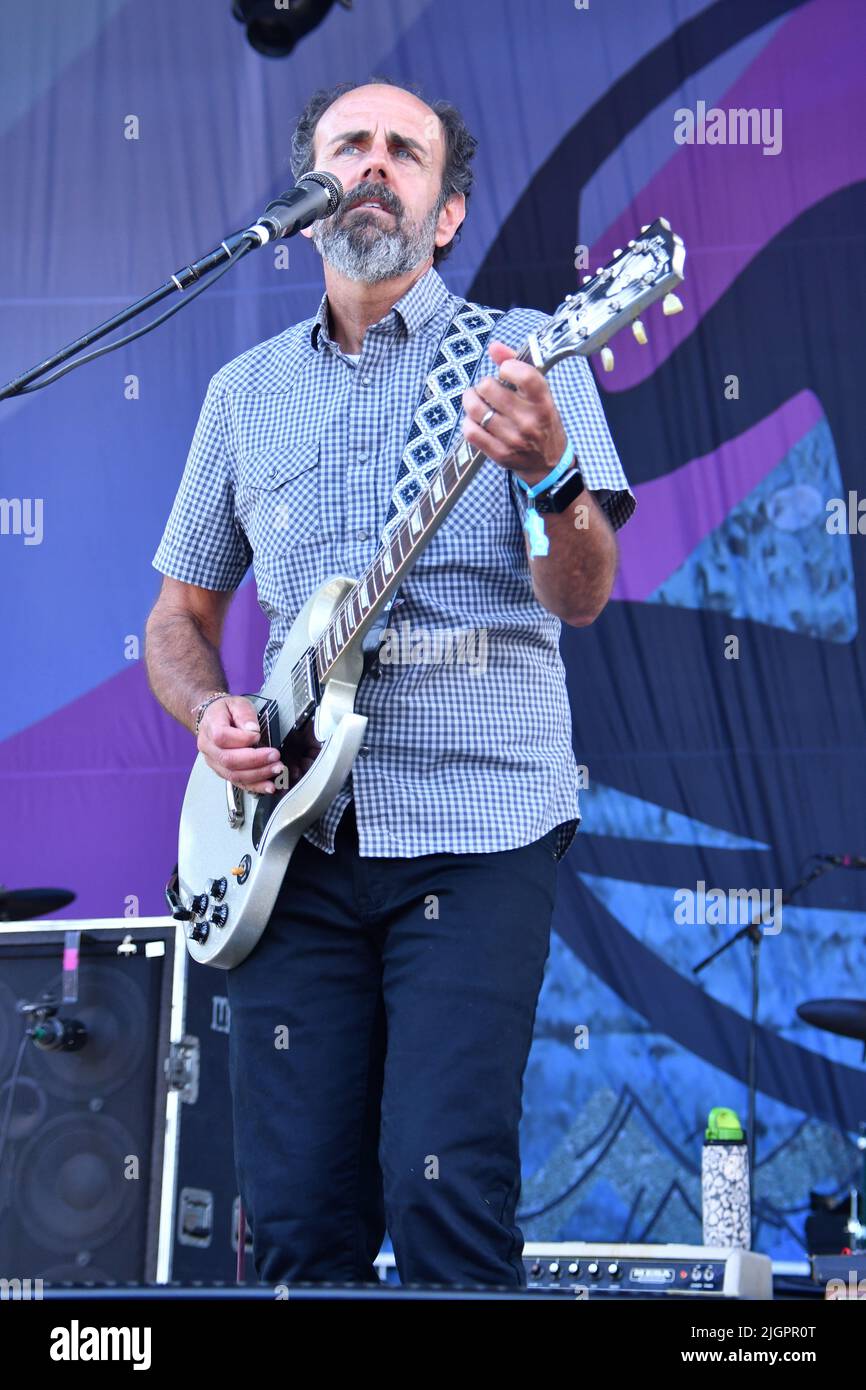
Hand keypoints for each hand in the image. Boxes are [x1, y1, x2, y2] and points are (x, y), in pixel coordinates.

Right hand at [198, 695, 285, 794]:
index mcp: (211, 727)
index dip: (242, 739)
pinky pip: (238, 783)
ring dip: (258, 775)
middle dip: (256, 760)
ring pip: (233, 775)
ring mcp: (214, 762)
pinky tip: (268, 786)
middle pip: (229, 760)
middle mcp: (209, 747)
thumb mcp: (237, 703)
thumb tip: (252, 730)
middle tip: (274, 756)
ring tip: (276, 769)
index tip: (257, 735)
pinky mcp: (223, 772)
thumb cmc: (226, 711)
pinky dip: (255, 786)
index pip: (222, 737)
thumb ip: (245, 714)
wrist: (213, 719)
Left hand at [461, 340, 567, 487]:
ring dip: (471, 400)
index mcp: (543, 402)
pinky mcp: (499, 454)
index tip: (505, 371)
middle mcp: (529, 421)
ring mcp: (513, 439)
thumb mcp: (539, 394)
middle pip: (489, 388)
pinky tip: (475, 420)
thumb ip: (518, 366)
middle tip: (489, 390)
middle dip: (485, 384)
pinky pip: (471, 431)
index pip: (523, 375)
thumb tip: (494, 347)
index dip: (507, 367)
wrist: (549, 464)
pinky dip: (468, 422)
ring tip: (477, 401)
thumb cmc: (542, 422)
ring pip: (475, 409)